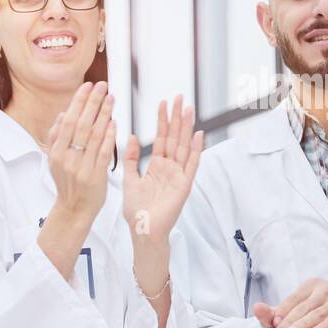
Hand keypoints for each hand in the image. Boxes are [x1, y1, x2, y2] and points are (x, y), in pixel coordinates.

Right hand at [45, 81, 116, 223]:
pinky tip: (114, 122)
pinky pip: (103, 152)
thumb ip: (56, 138)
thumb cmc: (67, 183)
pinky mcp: (95, 176)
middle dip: (92, 102)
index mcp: (55, 152)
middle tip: (102, 85)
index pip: (67, 120)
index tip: (87, 86)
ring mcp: (81, 167)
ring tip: (111, 98)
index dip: (78, 102)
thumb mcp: (55, 161)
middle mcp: (66, 158)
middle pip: (80, 124)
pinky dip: (109, 136)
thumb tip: (61, 115)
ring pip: (93, 135)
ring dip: (103, 114)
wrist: (73, 210)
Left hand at [122, 94, 201, 240]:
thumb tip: (131, 136)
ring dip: (186, 128)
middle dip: (176, 118)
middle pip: (174, 138)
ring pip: (183, 146)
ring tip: (189, 108)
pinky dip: (196, 150)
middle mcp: (170, 168)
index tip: (163, 103)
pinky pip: (191, 164)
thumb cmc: (136, 210)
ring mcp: (178, 175)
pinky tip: (198, 134)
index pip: (161, 138)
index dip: (162, 121)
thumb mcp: (129, 179)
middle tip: (179, 97)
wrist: (142, 230)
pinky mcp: (184, 185)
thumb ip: (131, 159)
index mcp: (157, 166)